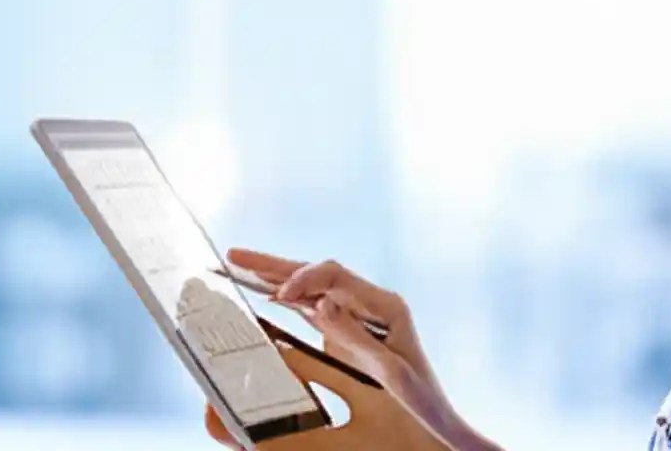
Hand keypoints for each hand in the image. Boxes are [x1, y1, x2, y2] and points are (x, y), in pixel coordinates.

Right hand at [210, 248, 501, 450]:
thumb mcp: (388, 369)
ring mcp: (360, 312)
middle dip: (277, 263)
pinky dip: (287, 298)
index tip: (277, 295)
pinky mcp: (350, 327)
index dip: (303, 279)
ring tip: (238, 265)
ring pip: (313, 286)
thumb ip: (354, 336)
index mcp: (386, 304)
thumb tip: (321, 302)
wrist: (435, 415)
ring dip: (277, 275)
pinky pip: (314, 305)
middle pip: (319, 272)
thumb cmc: (418, 395)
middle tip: (235, 255)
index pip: (336, 276)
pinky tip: (265, 294)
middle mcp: (373, 301)